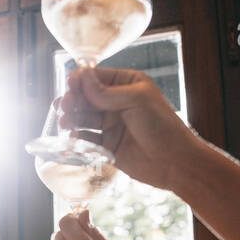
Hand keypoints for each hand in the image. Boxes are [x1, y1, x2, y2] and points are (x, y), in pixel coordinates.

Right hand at [63, 68, 199, 190]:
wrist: (174, 162)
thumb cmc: (162, 126)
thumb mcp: (136, 100)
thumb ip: (106, 92)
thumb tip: (81, 78)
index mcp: (127, 84)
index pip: (96, 77)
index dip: (81, 81)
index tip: (70, 86)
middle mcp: (117, 102)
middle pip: (86, 97)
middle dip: (73, 101)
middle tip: (64, 107)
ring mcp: (111, 124)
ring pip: (83, 118)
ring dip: (72, 119)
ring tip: (65, 123)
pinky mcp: (108, 145)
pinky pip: (87, 139)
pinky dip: (78, 138)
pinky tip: (73, 139)